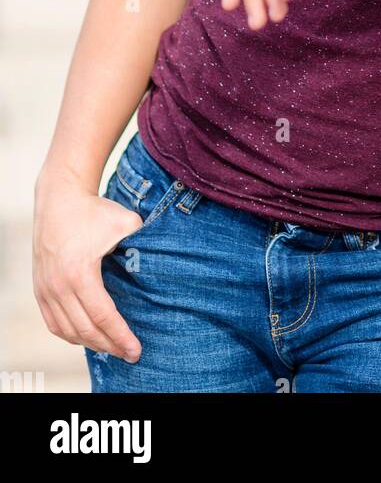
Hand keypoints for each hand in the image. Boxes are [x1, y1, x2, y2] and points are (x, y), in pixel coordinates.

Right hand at [32, 173, 145, 362]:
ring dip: (91, 344)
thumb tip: (166, 260)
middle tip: (129, 354)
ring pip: (68, 331)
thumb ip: (143, 244)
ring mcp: (46, 289)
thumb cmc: (95, 211)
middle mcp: (59, 286)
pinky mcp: (40, 289)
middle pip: (86, 330)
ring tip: (112, 347)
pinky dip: (70, 335)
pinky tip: (88, 337)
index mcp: (80, 273)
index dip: (121, 336)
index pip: (103, 316)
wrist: (59, 198)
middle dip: (110, 346)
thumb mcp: (125, 222)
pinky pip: (53, 323)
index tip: (136, 349)